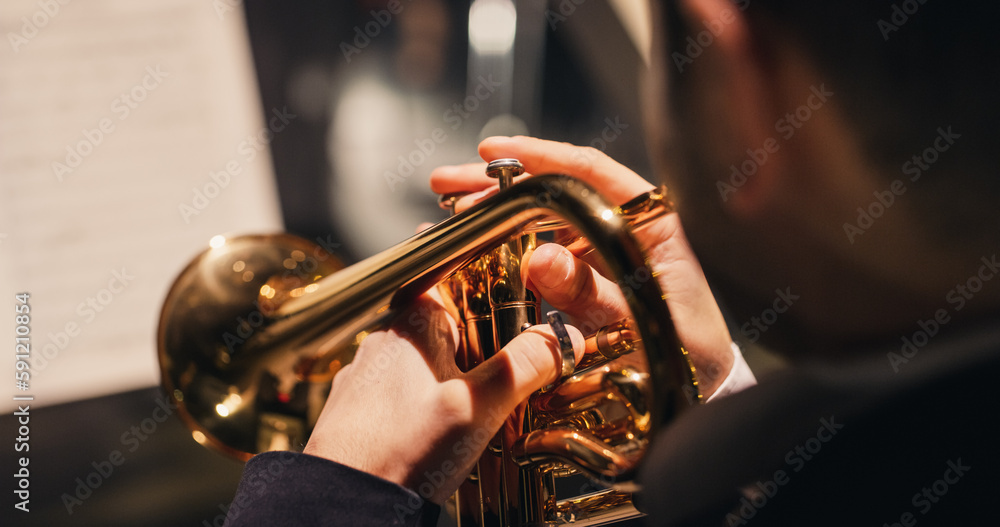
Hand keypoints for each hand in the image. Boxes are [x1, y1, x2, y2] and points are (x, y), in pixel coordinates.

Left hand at [303, 290, 583, 504]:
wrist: (345, 502)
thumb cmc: (403, 450)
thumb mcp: (479, 407)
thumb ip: (523, 366)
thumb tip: (563, 339)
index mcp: (414, 319)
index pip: (459, 277)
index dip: (494, 288)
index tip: (522, 306)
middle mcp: (385, 337)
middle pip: (449, 323)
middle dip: (482, 345)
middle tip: (511, 372)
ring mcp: (368, 373)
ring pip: (428, 361)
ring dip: (455, 377)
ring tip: (479, 411)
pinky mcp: (360, 408)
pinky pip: (405, 391)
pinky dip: (429, 402)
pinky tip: (442, 431)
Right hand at [430, 136, 734, 396]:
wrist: (699, 386)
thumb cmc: (688, 351)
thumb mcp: (646, 324)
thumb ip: (596, 296)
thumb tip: (540, 258)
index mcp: (651, 222)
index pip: (591, 172)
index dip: (539, 157)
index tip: (492, 152)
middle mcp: (621, 227)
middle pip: (553, 190)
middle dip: (497, 185)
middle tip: (446, 182)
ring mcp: (599, 251)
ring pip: (538, 219)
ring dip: (492, 213)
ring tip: (447, 212)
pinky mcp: (582, 278)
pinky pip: (537, 254)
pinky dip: (502, 249)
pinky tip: (468, 246)